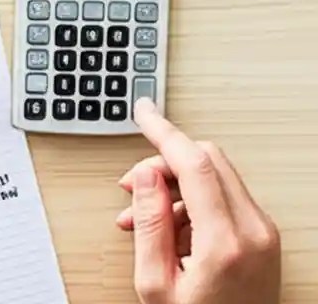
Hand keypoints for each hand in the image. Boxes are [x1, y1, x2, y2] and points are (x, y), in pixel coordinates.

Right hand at [116, 98, 280, 303]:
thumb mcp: (155, 284)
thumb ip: (148, 225)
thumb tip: (144, 178)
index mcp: (226, 242)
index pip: (195, 164)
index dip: (164, 133)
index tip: (144, 112)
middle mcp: (255, 231)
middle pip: (208, 161)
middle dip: (164, 162)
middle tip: (131, 185)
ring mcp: (264, 234)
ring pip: (215, 177)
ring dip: (174, 186)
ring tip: (141, 218)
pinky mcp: (263, 238)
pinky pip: (225, 199)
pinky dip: (192, 202)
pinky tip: (167, 229)